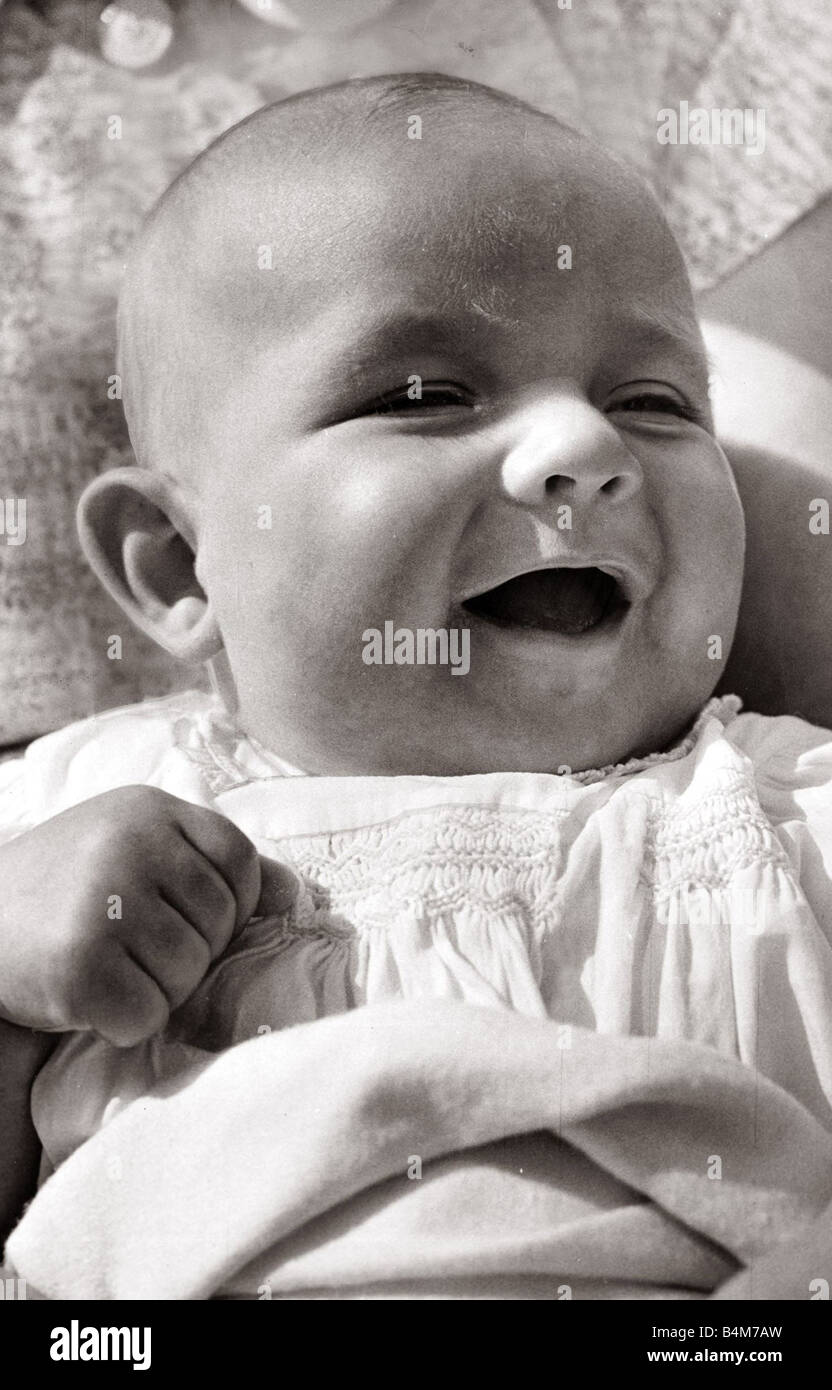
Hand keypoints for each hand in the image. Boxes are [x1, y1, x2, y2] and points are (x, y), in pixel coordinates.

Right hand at [0, 786, 297, 1046]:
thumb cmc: (64, 892)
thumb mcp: (134, 850)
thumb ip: (211, 863)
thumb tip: (295, 892)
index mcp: (148, 809)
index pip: (239, 861)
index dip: (227, 905)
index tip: (182, 918)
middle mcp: (129, 846)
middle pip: (219, 923)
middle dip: (188, 952)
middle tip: (131, 949)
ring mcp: (103, 903)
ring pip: (189, 973)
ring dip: (156, 990)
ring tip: (109, 969)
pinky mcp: (80, 965)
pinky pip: (147, 1014)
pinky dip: (123, 1022)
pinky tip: (89, 997)